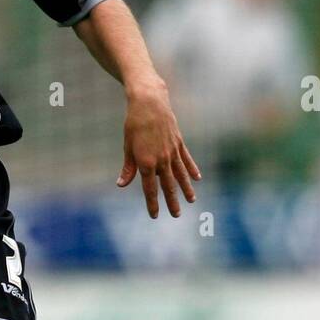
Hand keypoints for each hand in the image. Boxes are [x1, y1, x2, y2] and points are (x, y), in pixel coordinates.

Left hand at [117, 80, 200, 217]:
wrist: (149, 103)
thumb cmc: (134, 124)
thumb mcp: (127, 146)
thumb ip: (128, 168)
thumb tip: (121, 184)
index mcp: (146, 162)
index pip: (149, 188)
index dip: (152, 203)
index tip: (154, 216)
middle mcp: (161, 159)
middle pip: (168, 185)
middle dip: (172, 201)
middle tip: (176, 215)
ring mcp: (172, 151)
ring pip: (181, 174)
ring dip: (186, 189)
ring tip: (191, 201)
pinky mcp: (179, 142)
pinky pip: (186, 159)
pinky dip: (192, 169)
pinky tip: (197, 178)